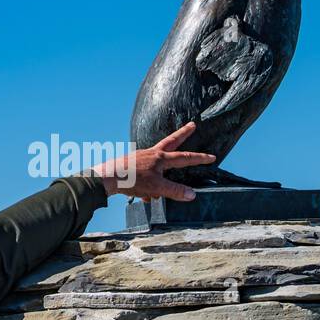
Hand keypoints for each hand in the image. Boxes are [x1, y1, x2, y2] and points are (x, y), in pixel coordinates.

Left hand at [89, 122, 215, 201]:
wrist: (107, 177)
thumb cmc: (132, 180)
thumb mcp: (156, 188)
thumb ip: (174, 191)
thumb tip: (192, 194)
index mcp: (161, 158)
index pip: (185, 158)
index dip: (199, 159)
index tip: (212, 157)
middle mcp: (152, 153)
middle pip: (172, 141)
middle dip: (183, 134)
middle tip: (192, 124)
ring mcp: (141, 156)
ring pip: (157, 161)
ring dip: (162, 171)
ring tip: (157, 189)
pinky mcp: (132, 163)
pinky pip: (145, 173)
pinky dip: (147, 184)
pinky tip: (142, 195)